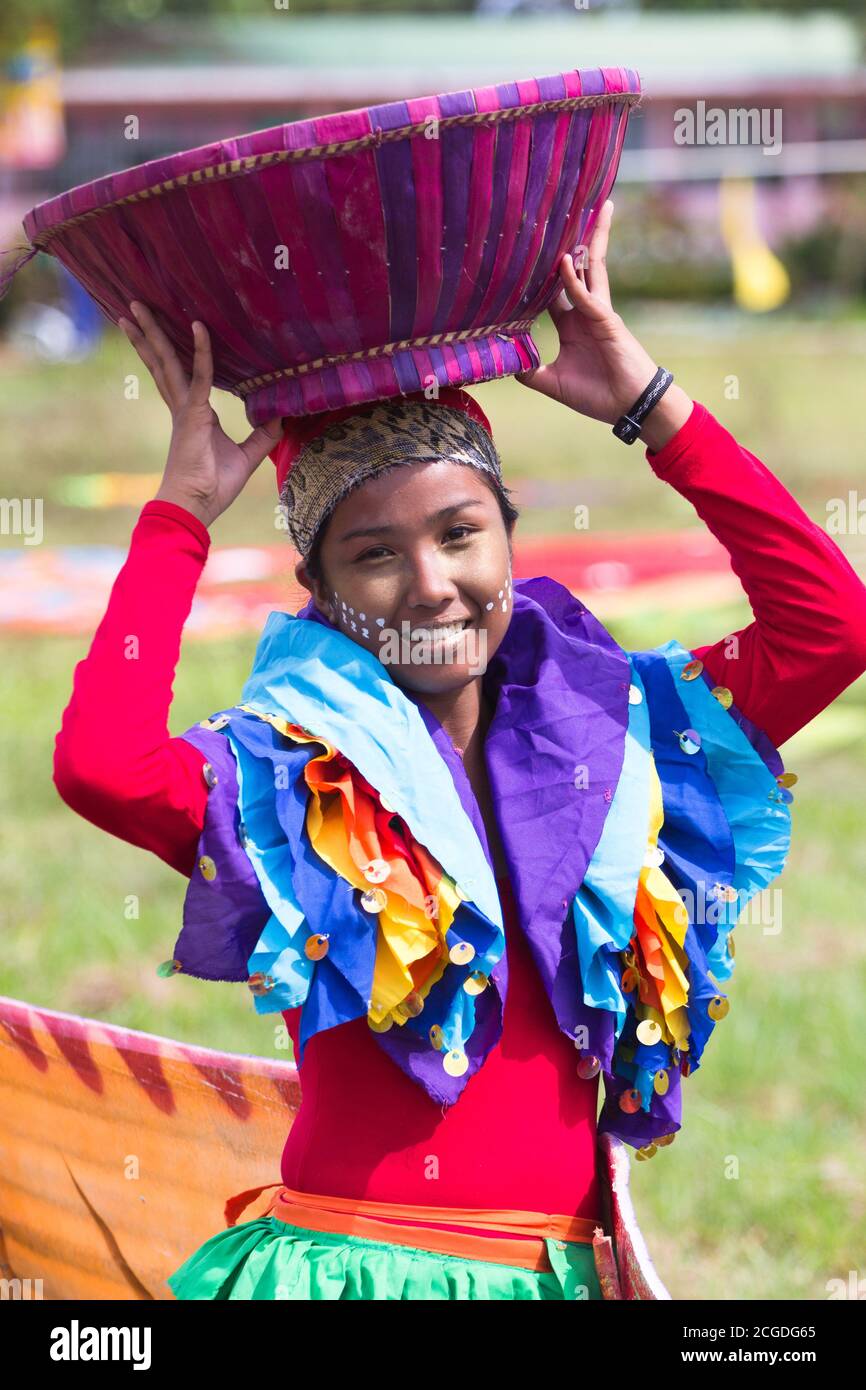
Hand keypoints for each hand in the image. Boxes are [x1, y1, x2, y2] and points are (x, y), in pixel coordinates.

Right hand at [118, 302, 282, 527]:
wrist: (195, 508)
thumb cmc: (214, 487)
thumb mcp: (247, 456)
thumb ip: (262, 435)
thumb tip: (281, 416)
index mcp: (193, 414)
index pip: (182, 374)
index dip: (178, 349)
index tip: (175, 325)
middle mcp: (183, 407)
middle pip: (163, 361)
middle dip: (149, 333)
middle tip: (136, 305)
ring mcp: (184, 409)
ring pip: (167, 361)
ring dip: (153, 333)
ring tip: (136, 306)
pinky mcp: (192, 415)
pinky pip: (199, 376)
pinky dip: (201, 352)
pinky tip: (199, 328)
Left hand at [516, 200, 690, 442]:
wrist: (629, 408)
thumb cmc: (597, 395)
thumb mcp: (551, 382)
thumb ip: (528, 371)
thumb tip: (503, 363)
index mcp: (573, 324)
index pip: (553, 290)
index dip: (541, 271)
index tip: (528, 250)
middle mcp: (586, 312)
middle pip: (579, 267)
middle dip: (575, 239)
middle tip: (565, 210)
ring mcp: (599, 313)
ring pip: (592, 269)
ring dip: (590, 240)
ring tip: (591, 208)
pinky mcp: (608, 322)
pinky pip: (587, 297)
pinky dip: (574, 280)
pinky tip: (563, 261)